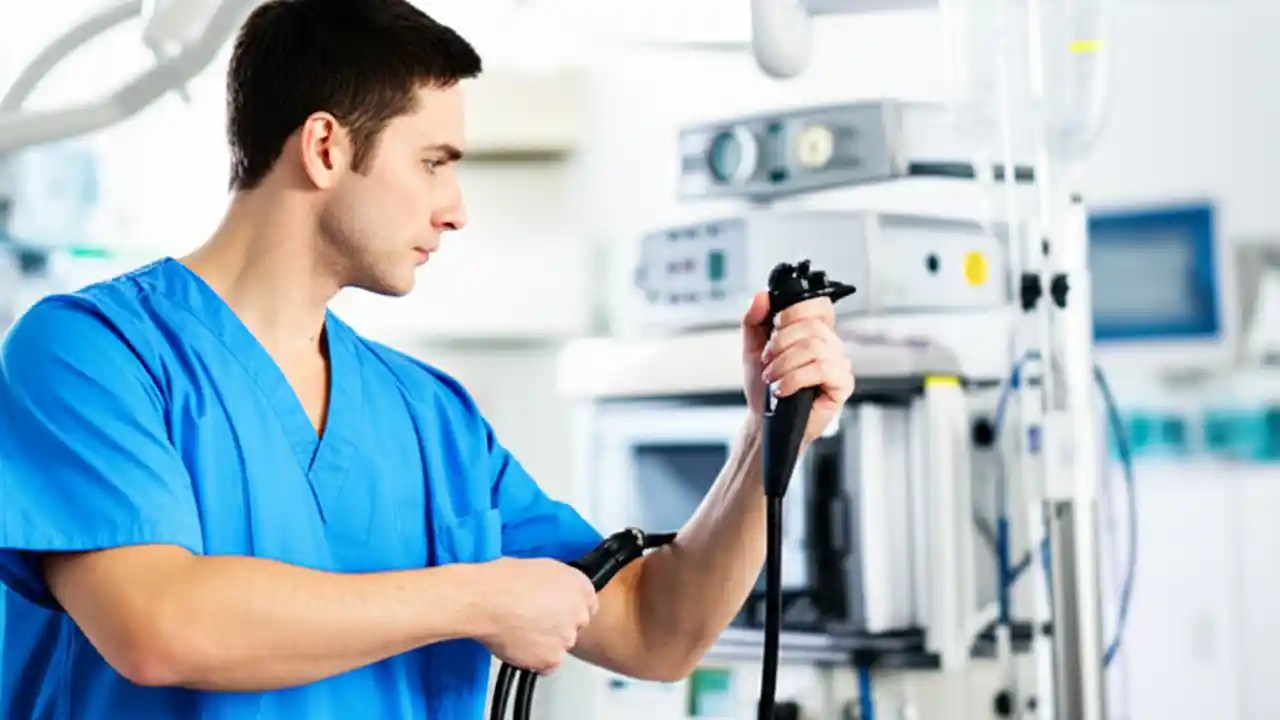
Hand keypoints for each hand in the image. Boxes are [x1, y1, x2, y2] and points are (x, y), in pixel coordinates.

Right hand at [474, 558, 598, 673]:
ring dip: (545, 644)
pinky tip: (519, 646)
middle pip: (574, 627)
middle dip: (557, 626)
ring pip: (560, 646)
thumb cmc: (503, 580)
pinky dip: (534, 661)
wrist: (486, 601)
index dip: (567, 609)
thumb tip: (550, 590)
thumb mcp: (539, 567)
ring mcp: (567, 638)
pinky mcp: (551, 659)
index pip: (587, 604)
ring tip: (520, 632)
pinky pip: (546, 665)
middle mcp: (579, 612)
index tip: (555, 611)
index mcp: (580, 586)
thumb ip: (555, 584)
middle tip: (533, 621)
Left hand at [741, 291, 854, 444]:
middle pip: (812, 326)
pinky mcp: (842, 385)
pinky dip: (795, 378)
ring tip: (772, 377)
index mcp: (814, 331)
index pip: (819, 305)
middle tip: (767, 360)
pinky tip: (783, 390)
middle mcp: (831, 344)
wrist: (764, 420)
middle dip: (781, 343)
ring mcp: (839, 364)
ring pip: (815, 347)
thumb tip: (762, 296)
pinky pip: (822, 370)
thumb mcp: (752, 347)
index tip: (775, 327)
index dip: (795, 311)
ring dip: (784, 363)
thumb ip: (754, 319)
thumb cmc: (764, 385)